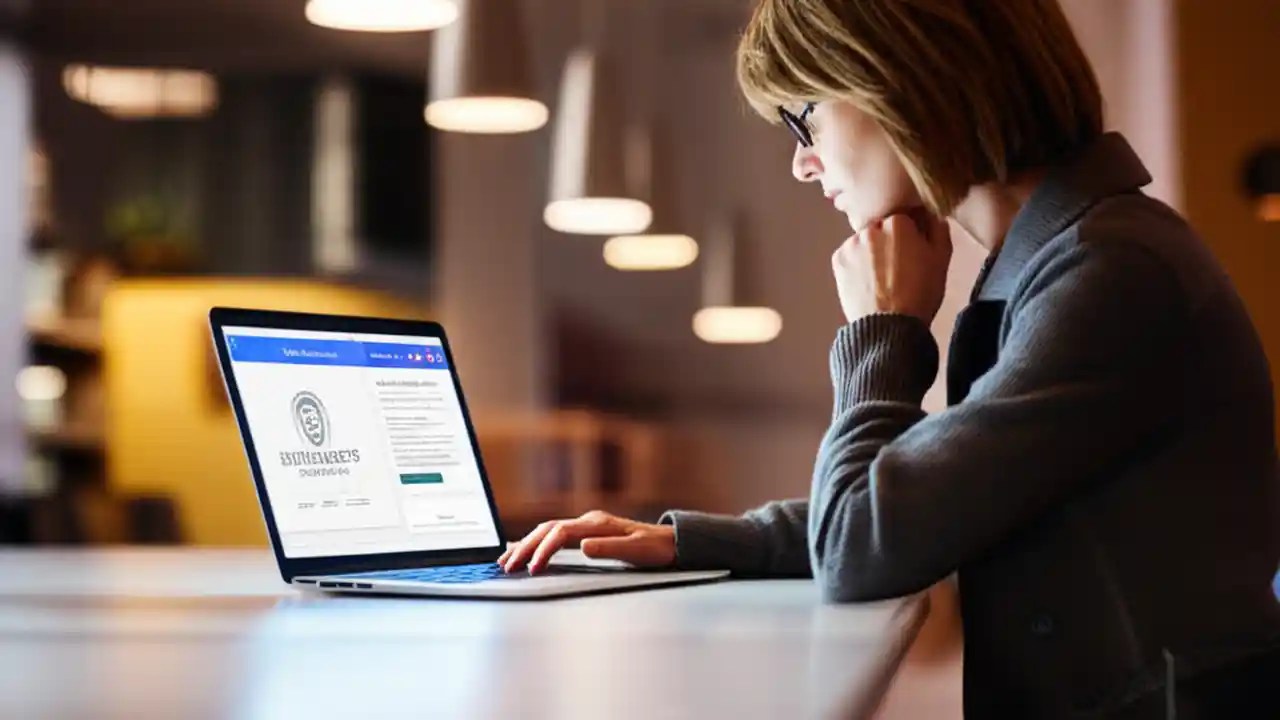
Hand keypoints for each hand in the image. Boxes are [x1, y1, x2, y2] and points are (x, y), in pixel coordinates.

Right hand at [497, 510, 676, 574]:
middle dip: (525, 547)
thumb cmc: (654, 548)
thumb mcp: (636, 551)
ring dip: (526, 544)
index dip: (544, 550)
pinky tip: (523, 550)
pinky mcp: (586, 534)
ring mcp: (586, 526)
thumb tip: (583, 546)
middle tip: (508, 566)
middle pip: (547, 529)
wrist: (668, 542)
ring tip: (506, 560)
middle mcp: (588, 522)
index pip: (560, 532)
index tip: (533, 568)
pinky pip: (554, 535)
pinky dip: (536, 543)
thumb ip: (609, 548)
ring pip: (547, 531)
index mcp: (597, 524)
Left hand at [832, 211, 951, 324]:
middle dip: (889, 242)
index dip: (911, 235)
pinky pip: (849, 256)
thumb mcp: (941, 259)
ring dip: (871, 252)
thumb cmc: (920, 293)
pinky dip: (856, 265)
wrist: (889, 325)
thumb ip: (938, 229)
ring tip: (881, 278)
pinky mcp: (837, 260)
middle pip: (881, 228)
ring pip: (864, 241)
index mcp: (898, 222)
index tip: (914, 252)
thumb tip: (931, 214)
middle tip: (898, 268)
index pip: (905, 218)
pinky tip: (867, 282)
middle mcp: (870, 227)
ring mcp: (851, 244)